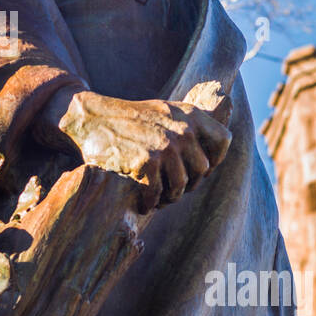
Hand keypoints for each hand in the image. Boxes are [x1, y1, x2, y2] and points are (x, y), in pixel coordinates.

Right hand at [45, 88, 231, 211]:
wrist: (91, 119)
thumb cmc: (128, 120)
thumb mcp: (165, 112)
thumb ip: (189, 127)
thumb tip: (211, 159)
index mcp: (190, 114)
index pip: (223, 141)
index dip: (214, 160)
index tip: (200, 170)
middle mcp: (182, 129)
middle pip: (202, 170)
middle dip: (189, 184)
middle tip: (172, 189)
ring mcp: (165, 146)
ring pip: (181, 187)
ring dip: (169, 198)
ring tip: (158, 199)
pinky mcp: (146, 163)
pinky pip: (157, 194)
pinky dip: (149, 203)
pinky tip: (142, 203)